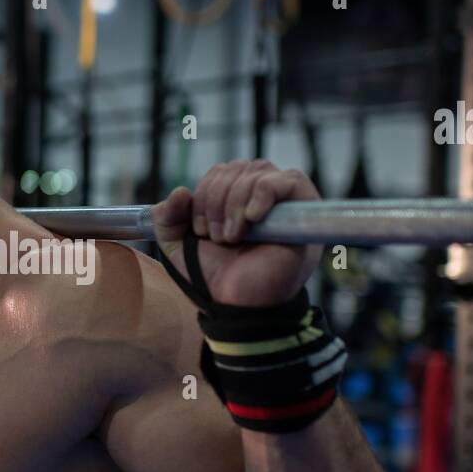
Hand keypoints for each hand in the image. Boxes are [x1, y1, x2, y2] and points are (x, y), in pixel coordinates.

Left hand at [151, 160, 321, 306]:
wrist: (238, 303)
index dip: (204, 194)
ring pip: (255, 172)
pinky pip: (284, 181)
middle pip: (235, 168)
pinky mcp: (305, 206)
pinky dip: (261, 195)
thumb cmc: (215, 276)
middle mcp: (261, 193)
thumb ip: (167, 218)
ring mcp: (284, 199)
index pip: (220, 171)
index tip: (201, 231)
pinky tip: (252, 219)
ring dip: (234, 205)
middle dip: (216, 201)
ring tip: (233, 238)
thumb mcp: (178, 245)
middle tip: (218, 238)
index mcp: (235, 197)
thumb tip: (180, 191)